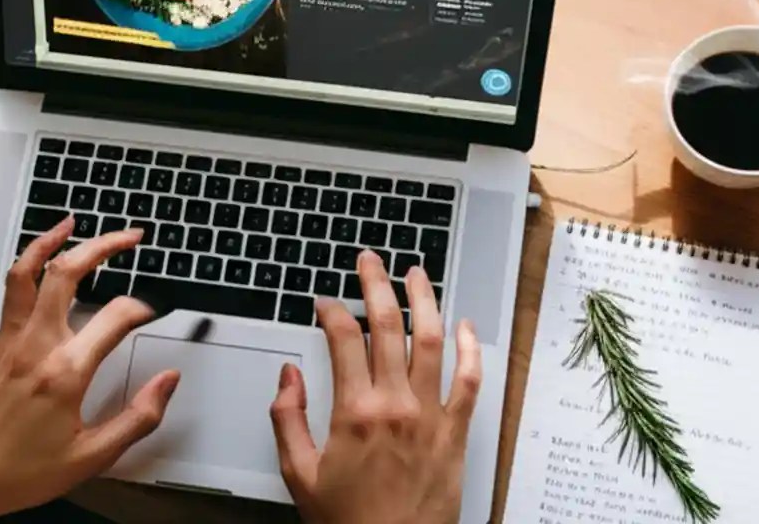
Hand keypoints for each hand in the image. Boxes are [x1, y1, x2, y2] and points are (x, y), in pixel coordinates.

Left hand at [0, 218, 179, 522]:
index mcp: (65, 373)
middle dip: (104, 245)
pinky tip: (42, 263)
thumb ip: (137, 418)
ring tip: (73, 223)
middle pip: (68, 273)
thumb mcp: (91, 457)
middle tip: (130, 236)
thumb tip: (167, 382)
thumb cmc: (17, 473)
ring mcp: (11, 340)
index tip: (155, 309)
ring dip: (53, 241)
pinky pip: (12, 290)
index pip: (117, 317)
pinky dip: (29, 265)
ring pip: (29, 271)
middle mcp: (36, 346)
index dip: (145, 306)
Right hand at [270, 250, 481, 523]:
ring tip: (417, 274)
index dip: (331, 311)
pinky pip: (471, 381)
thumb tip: (287, 376)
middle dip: (376, 285)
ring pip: (432, 341)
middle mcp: (396, 406)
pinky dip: (471, 349)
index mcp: (354, 413)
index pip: (343, 339)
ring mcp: (431, 416)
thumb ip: (287, 419)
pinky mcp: (456, 433)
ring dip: (425, 301)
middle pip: (388, 326)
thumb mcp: (299, 474)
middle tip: (370, 260)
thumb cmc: (348, 523)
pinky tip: (465, 326)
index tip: (325, 302)